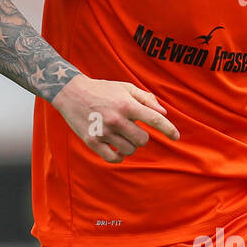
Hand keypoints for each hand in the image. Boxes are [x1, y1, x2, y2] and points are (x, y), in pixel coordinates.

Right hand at [51, 78, 178, 163]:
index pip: (154, 119)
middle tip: (133, 130)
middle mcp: (116, 119)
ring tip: (121, 136)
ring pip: (129, 150)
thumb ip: (145, 99)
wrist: (70, 92)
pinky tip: (117, 150)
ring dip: (129, 146)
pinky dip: (118, 157)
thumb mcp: (125, 88)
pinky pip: (113, 158)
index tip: (177, 137)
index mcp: (126, 104)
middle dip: (142, 138)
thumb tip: (164, 113)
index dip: (169, 129)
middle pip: (142, 140)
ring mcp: (103, 132)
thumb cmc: (102, 90)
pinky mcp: (91, 141)